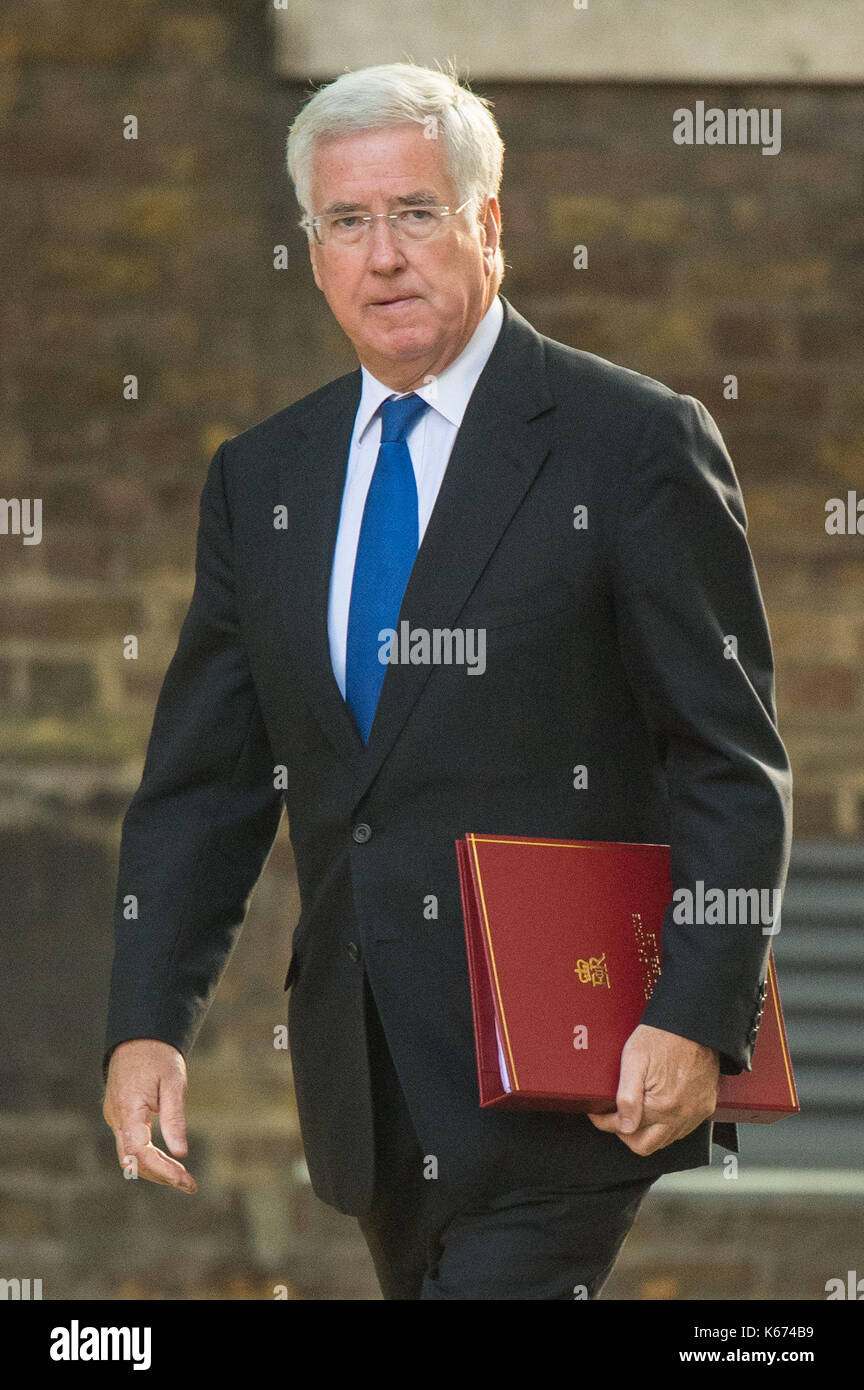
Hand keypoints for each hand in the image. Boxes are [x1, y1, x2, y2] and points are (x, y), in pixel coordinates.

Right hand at [103, 1039, 196, 1193]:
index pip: (139, 1151)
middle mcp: (116, 1117)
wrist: (137, 1037)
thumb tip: (181, 1152)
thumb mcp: (174, 1082)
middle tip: (189, 1185)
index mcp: (128, 1108)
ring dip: (154, 1169)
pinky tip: (167, 1162)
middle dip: (160, 1175)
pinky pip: (129, 1144)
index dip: (160, 1169)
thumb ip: (175, 1117)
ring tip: (183, 1179)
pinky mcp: (118, 1116)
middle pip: (132, 1160)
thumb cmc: (158, 1057)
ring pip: (129, 1156)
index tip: (183, 1179)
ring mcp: (114, 1117)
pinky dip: (147, 1157)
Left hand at [588, 1024, 719, 1155]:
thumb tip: (624, 1126)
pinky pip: (682, 1130)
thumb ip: (627, 1097)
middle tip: (614, 1118)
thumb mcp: (634, 1059)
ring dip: (647, 1132)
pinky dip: (666, 1127)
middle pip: (646, 1146)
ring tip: (634, 1112)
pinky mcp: (705, 1107)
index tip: (597, 1113)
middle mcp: (682, 1115)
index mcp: (663, 1106)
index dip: (605, 1122)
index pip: (625, 1129)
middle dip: (625, 1134)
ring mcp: (696, 1113)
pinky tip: (656, 1110)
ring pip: (665, 1141)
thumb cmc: (662, 1036)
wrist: (694, 1023)